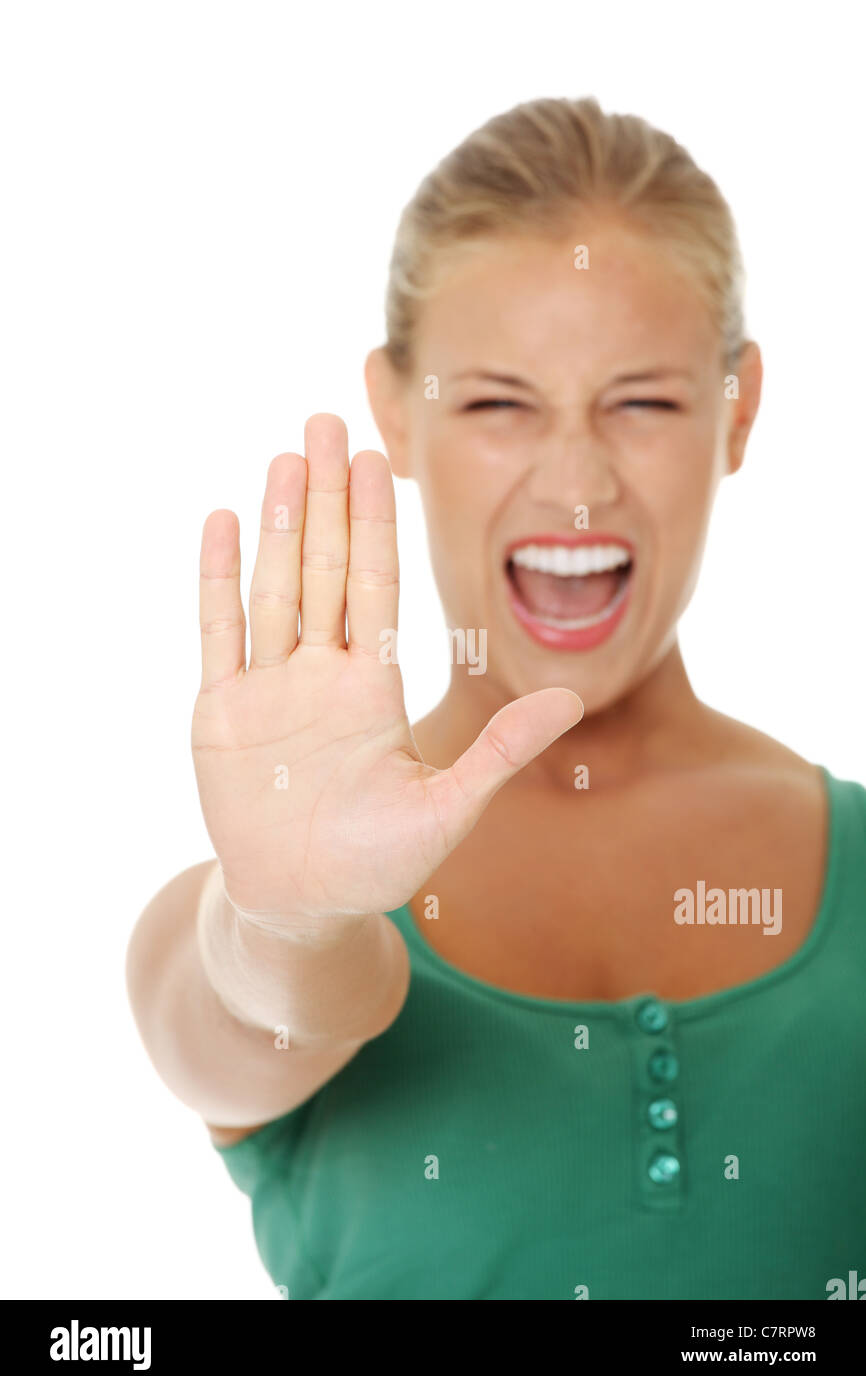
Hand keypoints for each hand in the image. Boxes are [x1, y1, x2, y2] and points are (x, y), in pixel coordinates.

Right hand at [192, 414, 582, 922]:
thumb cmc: (377, 863)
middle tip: (325, 421)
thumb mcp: (447, 807)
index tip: (378, 461)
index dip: (375, 523)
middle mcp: (322, 672)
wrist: (302, 904)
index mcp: (374, 686)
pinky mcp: (222, 711)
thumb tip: (570, 699)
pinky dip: (218, 579)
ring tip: (285, 455)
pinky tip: (224, 521)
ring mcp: (270, 686)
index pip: (376, 585)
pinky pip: (219, 632)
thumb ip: (500, 751)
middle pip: (324, 566)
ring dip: (278, 521)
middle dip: (326, 496)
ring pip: (275, 585)